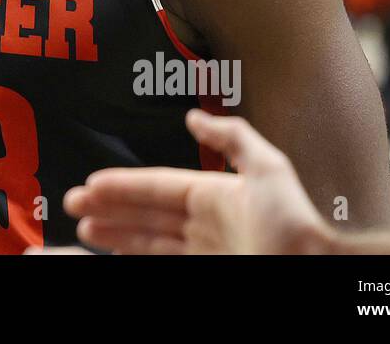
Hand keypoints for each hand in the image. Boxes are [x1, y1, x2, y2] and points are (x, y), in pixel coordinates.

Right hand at [63, 109, 330, 253]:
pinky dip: (131, 255)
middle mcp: (206, 228)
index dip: (123, 184)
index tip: (93, 182)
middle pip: (145, 216)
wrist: (314, 269)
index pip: (157, 188)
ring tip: (85, 229)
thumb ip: (233, 137)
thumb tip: (195, 116)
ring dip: (114, 233)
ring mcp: (202, 254)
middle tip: (75, 204)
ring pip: (146, 241)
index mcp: (216, 198)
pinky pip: (156, 262)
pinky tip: (112, 251)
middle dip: (109, 208)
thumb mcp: (269, 169)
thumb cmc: (297, 224)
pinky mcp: (199, 273)